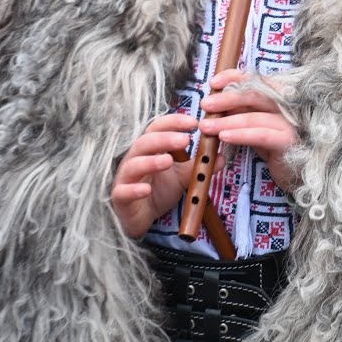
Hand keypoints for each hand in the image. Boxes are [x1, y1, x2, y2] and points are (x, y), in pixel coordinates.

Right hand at [112, 113, 198, 237]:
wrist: (141, 218)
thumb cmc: (158, 191)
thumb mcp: (181, 177)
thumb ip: (196, 166)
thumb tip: (221, 156)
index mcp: (149, 149)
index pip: (157, 128)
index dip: (173, 122)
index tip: (193, 122)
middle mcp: (135, 159)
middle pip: (145, 142)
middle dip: (164, 139)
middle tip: (185, 140)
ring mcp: (125, 178)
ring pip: (133, 165)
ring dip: (150, 162)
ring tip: (168, 161)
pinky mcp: (120, 198)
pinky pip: (123, 192)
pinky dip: (134, 190)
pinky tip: (146, 189)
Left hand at [199, 69, 299, 191]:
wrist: (296, 171)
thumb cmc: (272, 146)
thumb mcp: (254, 124)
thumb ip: (240, 111)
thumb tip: (214, 101)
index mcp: (277, 97)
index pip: (255, 79)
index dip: (233, 77)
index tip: (212, 83)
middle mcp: (285, 106)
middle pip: (253, 95)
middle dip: (226, 99)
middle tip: (205, 105)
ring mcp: (288, 122)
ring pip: (253, 117)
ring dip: (226, 121)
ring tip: (205, 127)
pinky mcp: (288, 141)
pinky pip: (260, 135)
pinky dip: (240, 134)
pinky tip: (223, 137)